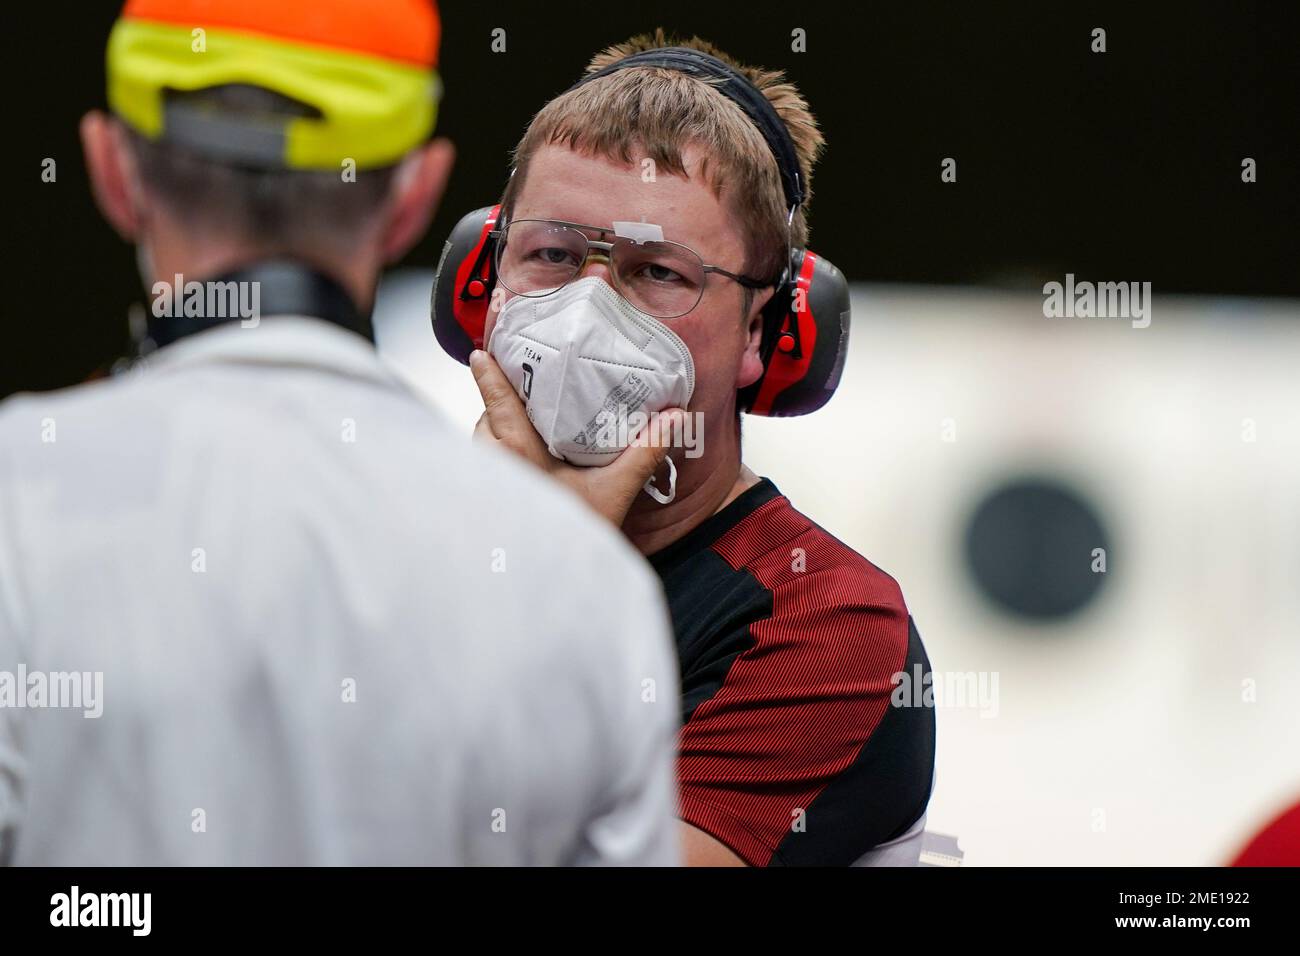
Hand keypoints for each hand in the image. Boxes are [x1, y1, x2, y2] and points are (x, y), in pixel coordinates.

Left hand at [469, 350, 683, 526]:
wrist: (554, 590)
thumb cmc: (575, 540)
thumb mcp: (616, 492)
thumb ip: (644, 452)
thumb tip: (674, 416)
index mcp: (519, 454)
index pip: (498, 404)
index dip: (489, 376)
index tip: (481, 353)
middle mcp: (496, 468)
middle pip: (486, 423)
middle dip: (496, 406)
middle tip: (516, 392)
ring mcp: (490, 490)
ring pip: (483, 447)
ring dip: (495, 433)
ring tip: (518, 426)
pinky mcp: (491, 508)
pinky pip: (487, 470)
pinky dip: (497, 458)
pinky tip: (520, 466)